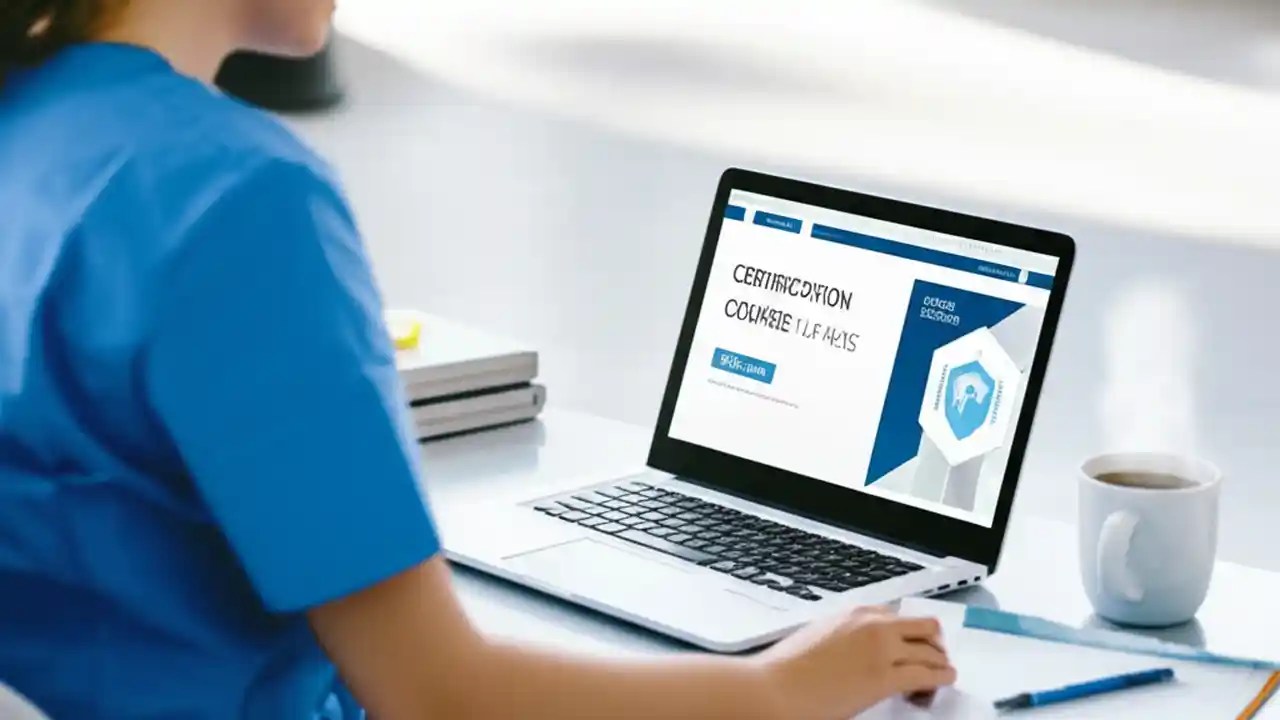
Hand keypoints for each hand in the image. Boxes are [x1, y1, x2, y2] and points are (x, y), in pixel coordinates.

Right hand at [755, 605, 956, 719]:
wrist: (774, 689)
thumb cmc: (784, 670)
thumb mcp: (817, 638)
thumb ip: (843, 638)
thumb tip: (855, 652)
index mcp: (854, 613)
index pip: (898, 616)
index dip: (910, 633)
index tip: (913, 644)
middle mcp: (872, 624)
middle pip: (924, 626)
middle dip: (934, 643)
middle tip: (935, 658)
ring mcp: (881, 649)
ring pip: (932, 650)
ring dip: (940, 662)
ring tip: (941, 674)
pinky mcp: (885, 677)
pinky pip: (928, 675)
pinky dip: (941, 678)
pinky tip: (943, 682)